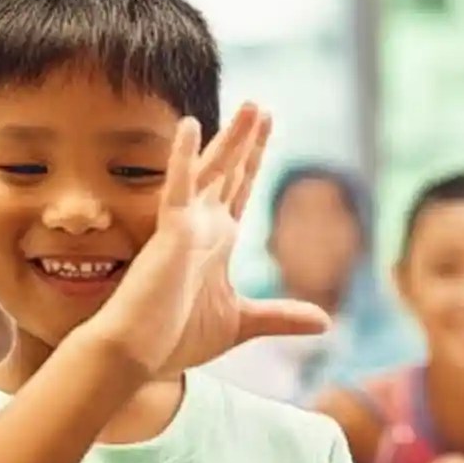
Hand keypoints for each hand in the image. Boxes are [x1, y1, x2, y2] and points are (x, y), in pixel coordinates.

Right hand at [90, 104, 329, 379]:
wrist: (137, 355)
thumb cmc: (176, 338)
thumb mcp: (242, 323)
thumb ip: (281, 315)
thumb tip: (326, 321)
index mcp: (216, 242)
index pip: (239, 190)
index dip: (253, 159)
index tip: (266, 129)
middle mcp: (201, 227)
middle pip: (229, 172)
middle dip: (245, 140)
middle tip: (261, 107)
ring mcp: (185, 227)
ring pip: (212, 172)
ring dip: (232, 139)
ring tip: (253, 107)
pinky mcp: (169, 233)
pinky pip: (178, 188)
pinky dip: (185, 159)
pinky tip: (191, 126)